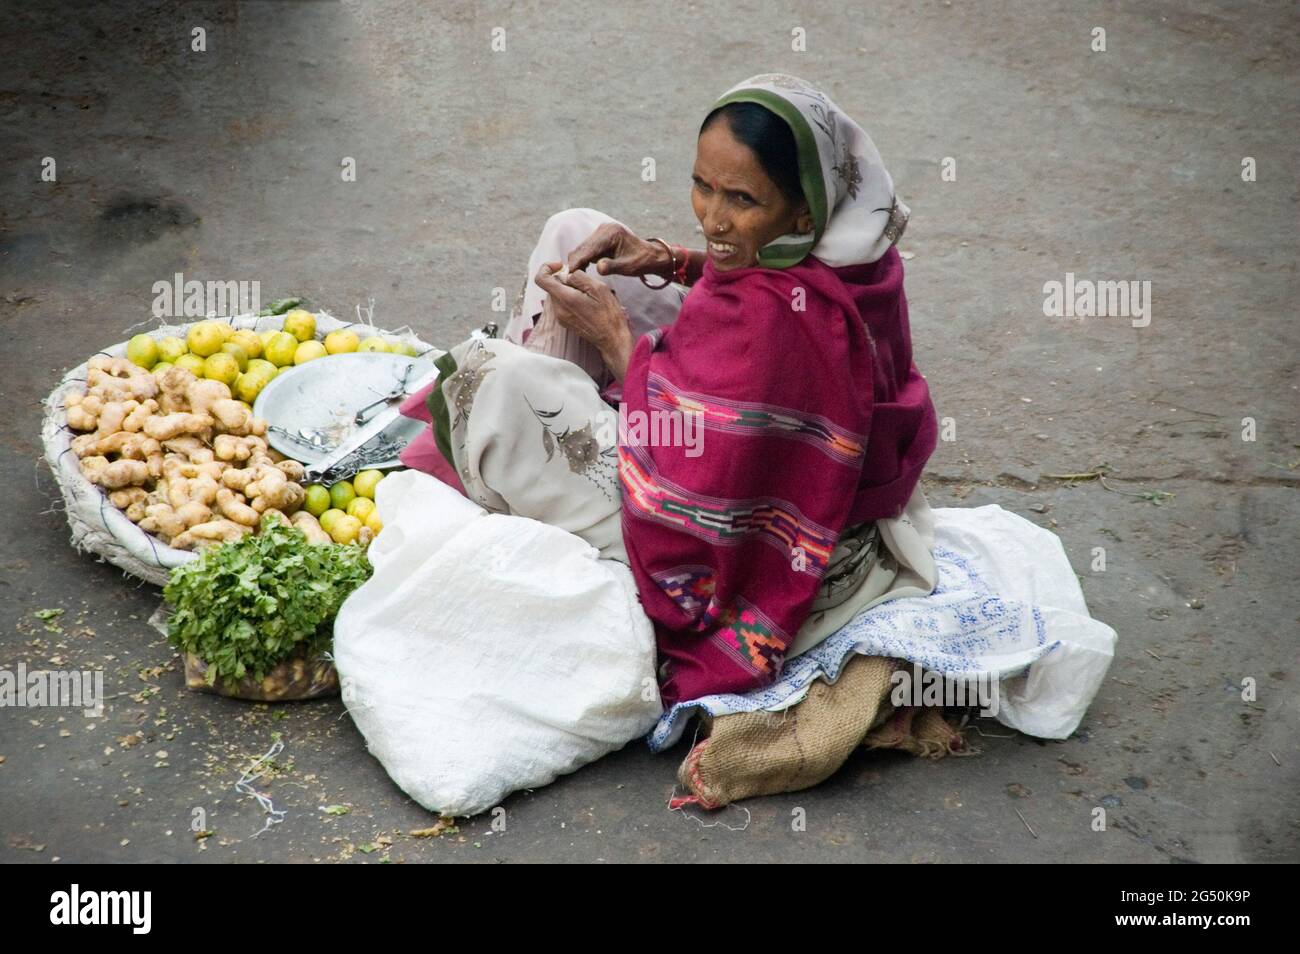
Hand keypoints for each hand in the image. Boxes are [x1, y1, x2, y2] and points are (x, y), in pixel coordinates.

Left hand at [534, 262, 635, 380]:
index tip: (560, 266)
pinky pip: (563, 304)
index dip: (547, 267)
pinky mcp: (565, 322)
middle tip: (584, 282)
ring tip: (589, 294)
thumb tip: (567, 275)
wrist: (612, 338)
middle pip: (552, 286)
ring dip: (570, 289)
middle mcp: (558, 309)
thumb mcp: (598, 287)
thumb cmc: (608, 314)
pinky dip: (571, 298)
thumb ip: (578, 276)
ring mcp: (561, 317)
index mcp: (564, 298)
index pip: (541, 279)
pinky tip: (587, 302)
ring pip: (558, 294)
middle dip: (565, 279)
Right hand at [565, 222, 672, 278]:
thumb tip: (598, 267)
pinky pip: (586, 249)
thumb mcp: (629, 267)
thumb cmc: (641, 262)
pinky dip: (583, 260)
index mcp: (612, 233)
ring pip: (582, 248)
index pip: (589, 248)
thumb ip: (613, 267)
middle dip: (574, 262)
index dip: (577, 262)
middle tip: (568, 279)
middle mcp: (604, 229)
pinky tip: (583, 271)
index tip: (568, 275)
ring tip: (575, 277)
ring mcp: (601, 231)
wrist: (649, 255)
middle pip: (582, 247)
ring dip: (578, 262)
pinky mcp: (599, 237)